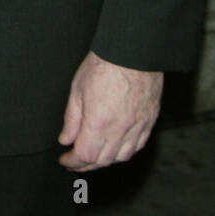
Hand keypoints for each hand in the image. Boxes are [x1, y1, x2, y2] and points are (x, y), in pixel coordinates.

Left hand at [58, 50, 162, 170]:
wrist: (133, 50)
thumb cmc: (104, 64)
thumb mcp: (78, 88)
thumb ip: (72, 118)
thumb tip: (65, 139)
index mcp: (99, 121)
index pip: (85, 155)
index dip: (73, 162)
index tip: (65, 160)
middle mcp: (120, 129)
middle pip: (103, 160)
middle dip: (86, 165)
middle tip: (75, 162)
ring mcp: (138, 126)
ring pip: (122, 157)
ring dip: (106, 161)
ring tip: (94, 158)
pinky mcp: (150, 120)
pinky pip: (138, 146)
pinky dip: (125, 152)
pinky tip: (116, 149)